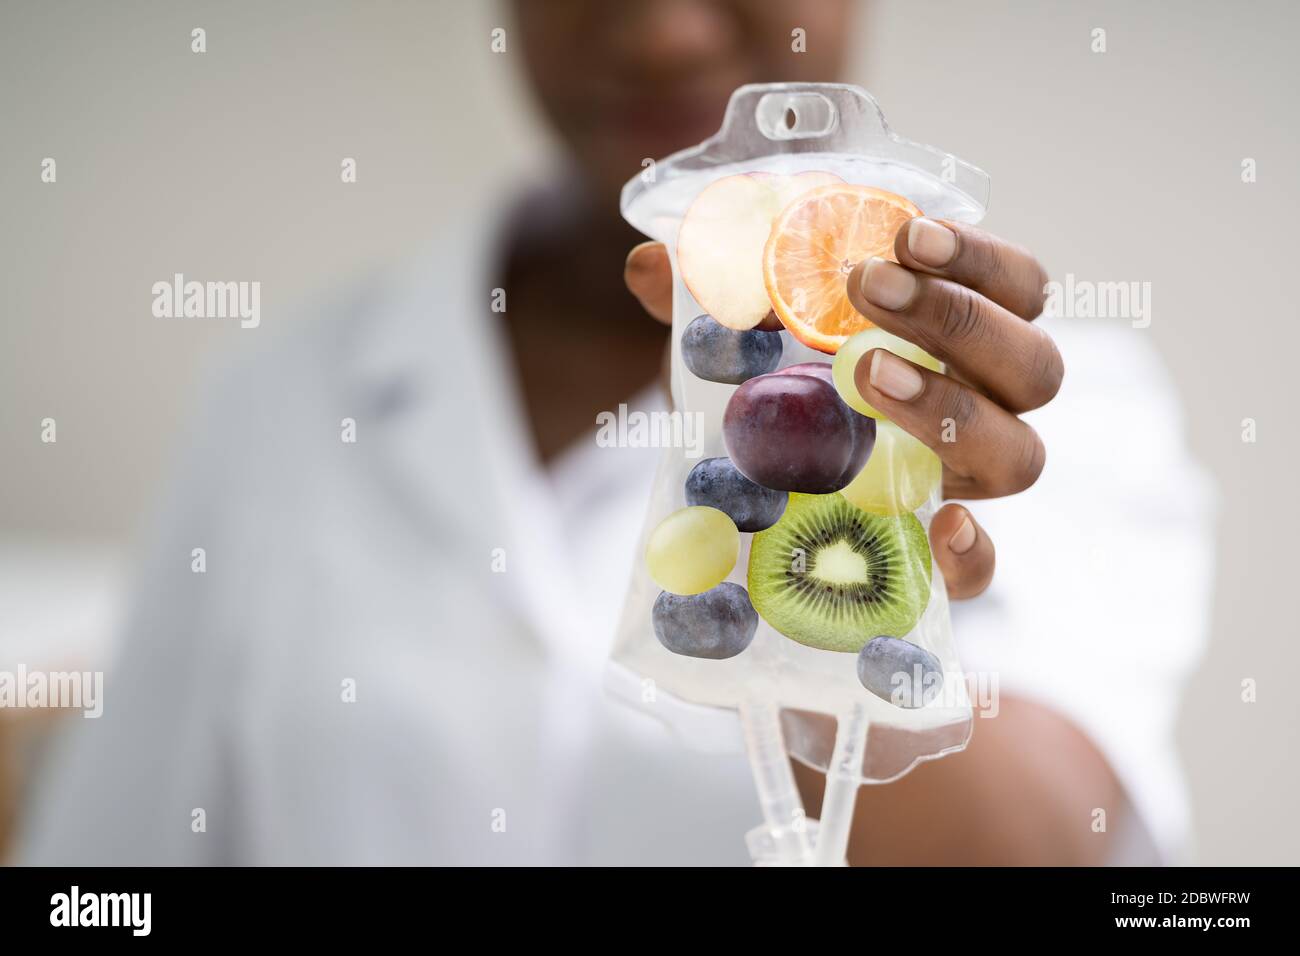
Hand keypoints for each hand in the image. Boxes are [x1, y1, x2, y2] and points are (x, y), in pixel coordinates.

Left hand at [625, 220, 1058, 599]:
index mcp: (960, 340)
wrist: (746, 506)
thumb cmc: (767, 397)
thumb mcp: (735, 343)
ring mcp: (963, 487)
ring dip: (953, 408)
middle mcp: (983, 408)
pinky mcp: (934, 561)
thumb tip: (648, 264)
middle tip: (869, 288)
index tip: (907, 233)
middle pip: (1032, 365)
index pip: (1019, 287)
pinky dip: (973, 553)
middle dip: (958, 318)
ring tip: (865, 375)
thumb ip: (708, 303)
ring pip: (1018, 455)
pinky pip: (985, 568)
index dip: (979, 258)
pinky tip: (942, 525)